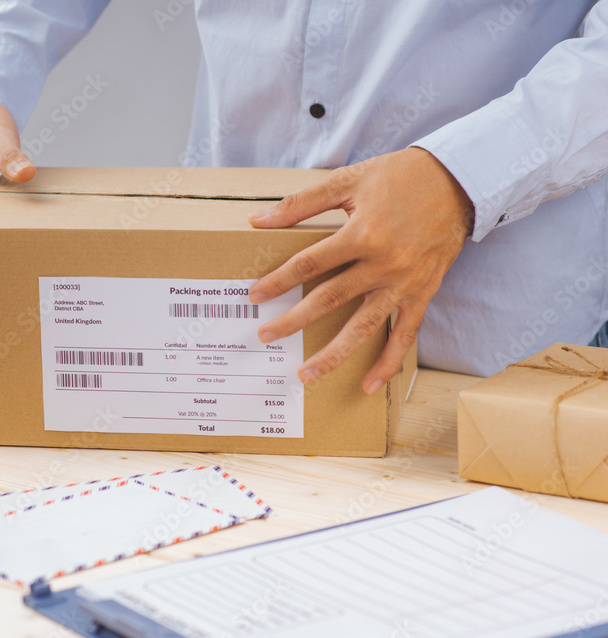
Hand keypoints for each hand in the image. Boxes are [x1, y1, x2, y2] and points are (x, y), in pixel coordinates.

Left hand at [246, 147, 473, 393]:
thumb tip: (258, 220)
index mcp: (362, 234)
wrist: (460, 179)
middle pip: (329, 300)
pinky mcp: (424, 292)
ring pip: (364, 327)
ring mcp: (405, 282)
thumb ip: (301, 204)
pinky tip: (368, 383)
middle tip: (265, 336)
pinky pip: (405, 334)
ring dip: (334, 354)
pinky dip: (388, 361)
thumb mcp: (348, 181)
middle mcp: (383, 264)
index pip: (308, 265)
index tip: (255, 296)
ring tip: (307, 375)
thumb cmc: (401, 176)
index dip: (278, 281)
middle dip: (293, 321)